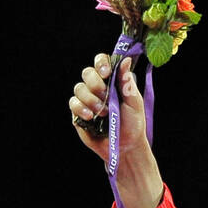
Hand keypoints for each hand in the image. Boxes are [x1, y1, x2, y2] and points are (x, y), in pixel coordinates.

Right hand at [69, 53, 162, 207]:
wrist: (125, 147)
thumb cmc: (133, 124)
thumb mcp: (134, 103)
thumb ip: (127, 82)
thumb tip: (125, 60)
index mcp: (111, 80)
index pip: (101, 62)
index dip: (101, 63)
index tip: (106, 73)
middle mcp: (97, 87)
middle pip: (87, 73)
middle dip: (96, 84)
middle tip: (106, 97)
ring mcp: (86, 100)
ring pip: (79, 88)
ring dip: (91, 99)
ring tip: (103, 113)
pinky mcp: (78, 113)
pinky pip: (73, 103)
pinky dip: (81, 108)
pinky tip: (90, 117)